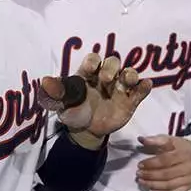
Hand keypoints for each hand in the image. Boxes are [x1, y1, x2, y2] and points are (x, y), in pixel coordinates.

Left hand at [38, 53, 152, 137]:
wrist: (86, 130)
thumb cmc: (74, 111)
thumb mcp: (63, 103)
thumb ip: (57, 93)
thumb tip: (44, 82)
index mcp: (88, 74)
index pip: (93, 60)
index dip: (94, 61)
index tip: (91, 69)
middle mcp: (105, 77)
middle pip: (113, 63)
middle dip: (111, 68)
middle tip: (106, 78)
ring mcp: (119, 88)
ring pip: (129, 74)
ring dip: (130, 74)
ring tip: (127, 81)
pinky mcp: (130, 101)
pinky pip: (140, 91)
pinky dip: (144, 86)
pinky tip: (145, 85)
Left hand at [135, 135, 190, 190]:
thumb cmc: (178, 147)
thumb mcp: (168, 139)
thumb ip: (155, 140)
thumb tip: (141, 139)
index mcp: (183, 153)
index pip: (165, 160)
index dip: (151, 163)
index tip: (140, 165)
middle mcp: (188, 167)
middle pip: (167, 174)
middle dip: (150, 175)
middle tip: (138, 174)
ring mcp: (189, 178)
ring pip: (169, 185)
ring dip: (153, 185)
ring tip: (142, 182)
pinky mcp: (188, 187)